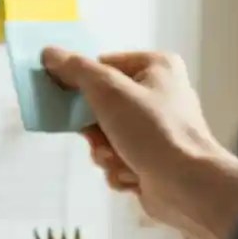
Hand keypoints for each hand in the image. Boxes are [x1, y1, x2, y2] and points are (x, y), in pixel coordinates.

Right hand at [41, 48, 237, 238]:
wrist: (188, 186)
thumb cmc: (153, 130)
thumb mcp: (109, 91)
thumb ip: (77, 70)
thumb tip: (49, 52)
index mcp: (156, 67)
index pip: (103, 66)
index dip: (81, 84)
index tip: (64, 101)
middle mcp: (159, 94)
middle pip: (100, 106)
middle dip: (94, 130)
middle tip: (98, 137)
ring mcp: (156, 129)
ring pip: (105, 137)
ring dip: (105, 153)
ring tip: (120, 159)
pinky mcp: (152, 159)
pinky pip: (118, 159)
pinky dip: (119, 170)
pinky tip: (133, 175)